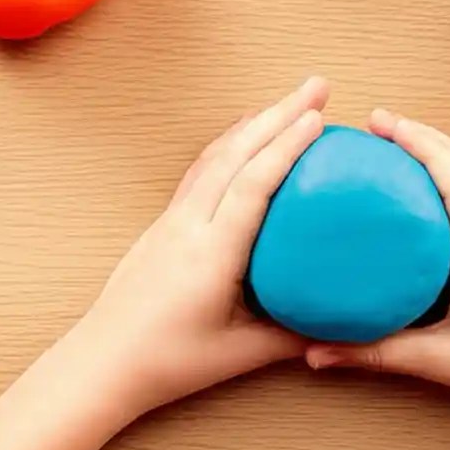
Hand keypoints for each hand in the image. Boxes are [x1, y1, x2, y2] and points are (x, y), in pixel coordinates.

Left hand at [76, 78, 328, 414]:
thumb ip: (296, 333)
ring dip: (255, 122)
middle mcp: (189, 225)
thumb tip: (346, 320)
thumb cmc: (171, 362)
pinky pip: (200, 170)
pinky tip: (244, 137)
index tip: (318, 118)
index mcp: (212, 254)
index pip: (253, 184)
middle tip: (318, 86)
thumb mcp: (243, 353)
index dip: (287, 146)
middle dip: (279, 113)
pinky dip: (229, 144)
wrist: (103, 363)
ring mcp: (172, 220)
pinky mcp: (163, 224)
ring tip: (289, 103)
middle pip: (237, 153)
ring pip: (215, 155)